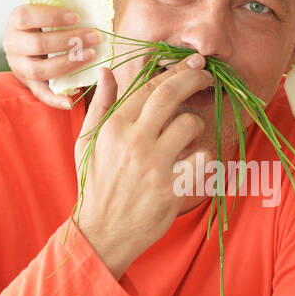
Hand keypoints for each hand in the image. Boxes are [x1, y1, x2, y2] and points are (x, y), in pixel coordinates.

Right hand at [2, 4, 101, 109]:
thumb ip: (67, 7)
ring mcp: (19, 65)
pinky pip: (40, 93)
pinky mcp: (28, 83)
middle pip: (37, 44)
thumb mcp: (50, 11)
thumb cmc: (47, 23)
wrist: (30, 44)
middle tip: (95, 36)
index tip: (76, 16)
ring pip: (39, 70)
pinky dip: (55, 99)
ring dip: (68, 64)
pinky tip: (71, 101)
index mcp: (16, 21)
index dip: (51, 16)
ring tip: (91, 56)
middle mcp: (12, 43)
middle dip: (68, 41)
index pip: (26, 16)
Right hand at [73, 55, 212, 278]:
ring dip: (196, 125)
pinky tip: (193, 163)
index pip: (150, 87)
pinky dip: (203, 158)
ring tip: (188, 137)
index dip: (176, 71)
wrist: (102, 231)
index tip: (192, 64)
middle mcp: (134, 141)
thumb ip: (100, 105)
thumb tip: (107, 72)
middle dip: (195, 78)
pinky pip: (202, 160)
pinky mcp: (172, 189)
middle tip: (206, 76)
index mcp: (114, 127)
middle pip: (172, 95)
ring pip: (191, 125)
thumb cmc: (96, 184)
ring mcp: (154, 165)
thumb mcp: (88, 142)